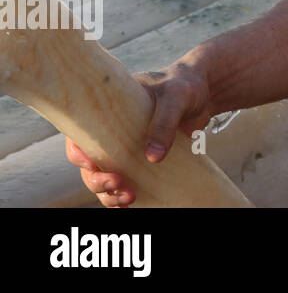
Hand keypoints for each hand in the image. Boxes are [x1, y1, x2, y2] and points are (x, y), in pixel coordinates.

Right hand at [65, 61, 214, 207]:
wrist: (204, 93)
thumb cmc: (183, 86)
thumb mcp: (176, 97)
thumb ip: (165, 123)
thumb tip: (153, 157)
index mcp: (108, 112)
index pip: (80, 135)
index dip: (78, 153)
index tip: (91, 163)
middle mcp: (112, 135)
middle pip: (90, 165)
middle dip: (97, 179)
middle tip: (116, 182)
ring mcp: (126, 151)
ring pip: (105, 179)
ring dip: (110, 194)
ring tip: (129, 197)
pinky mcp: (143, 163)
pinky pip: (126, 184)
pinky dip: (123, 198)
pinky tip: (130, 205)